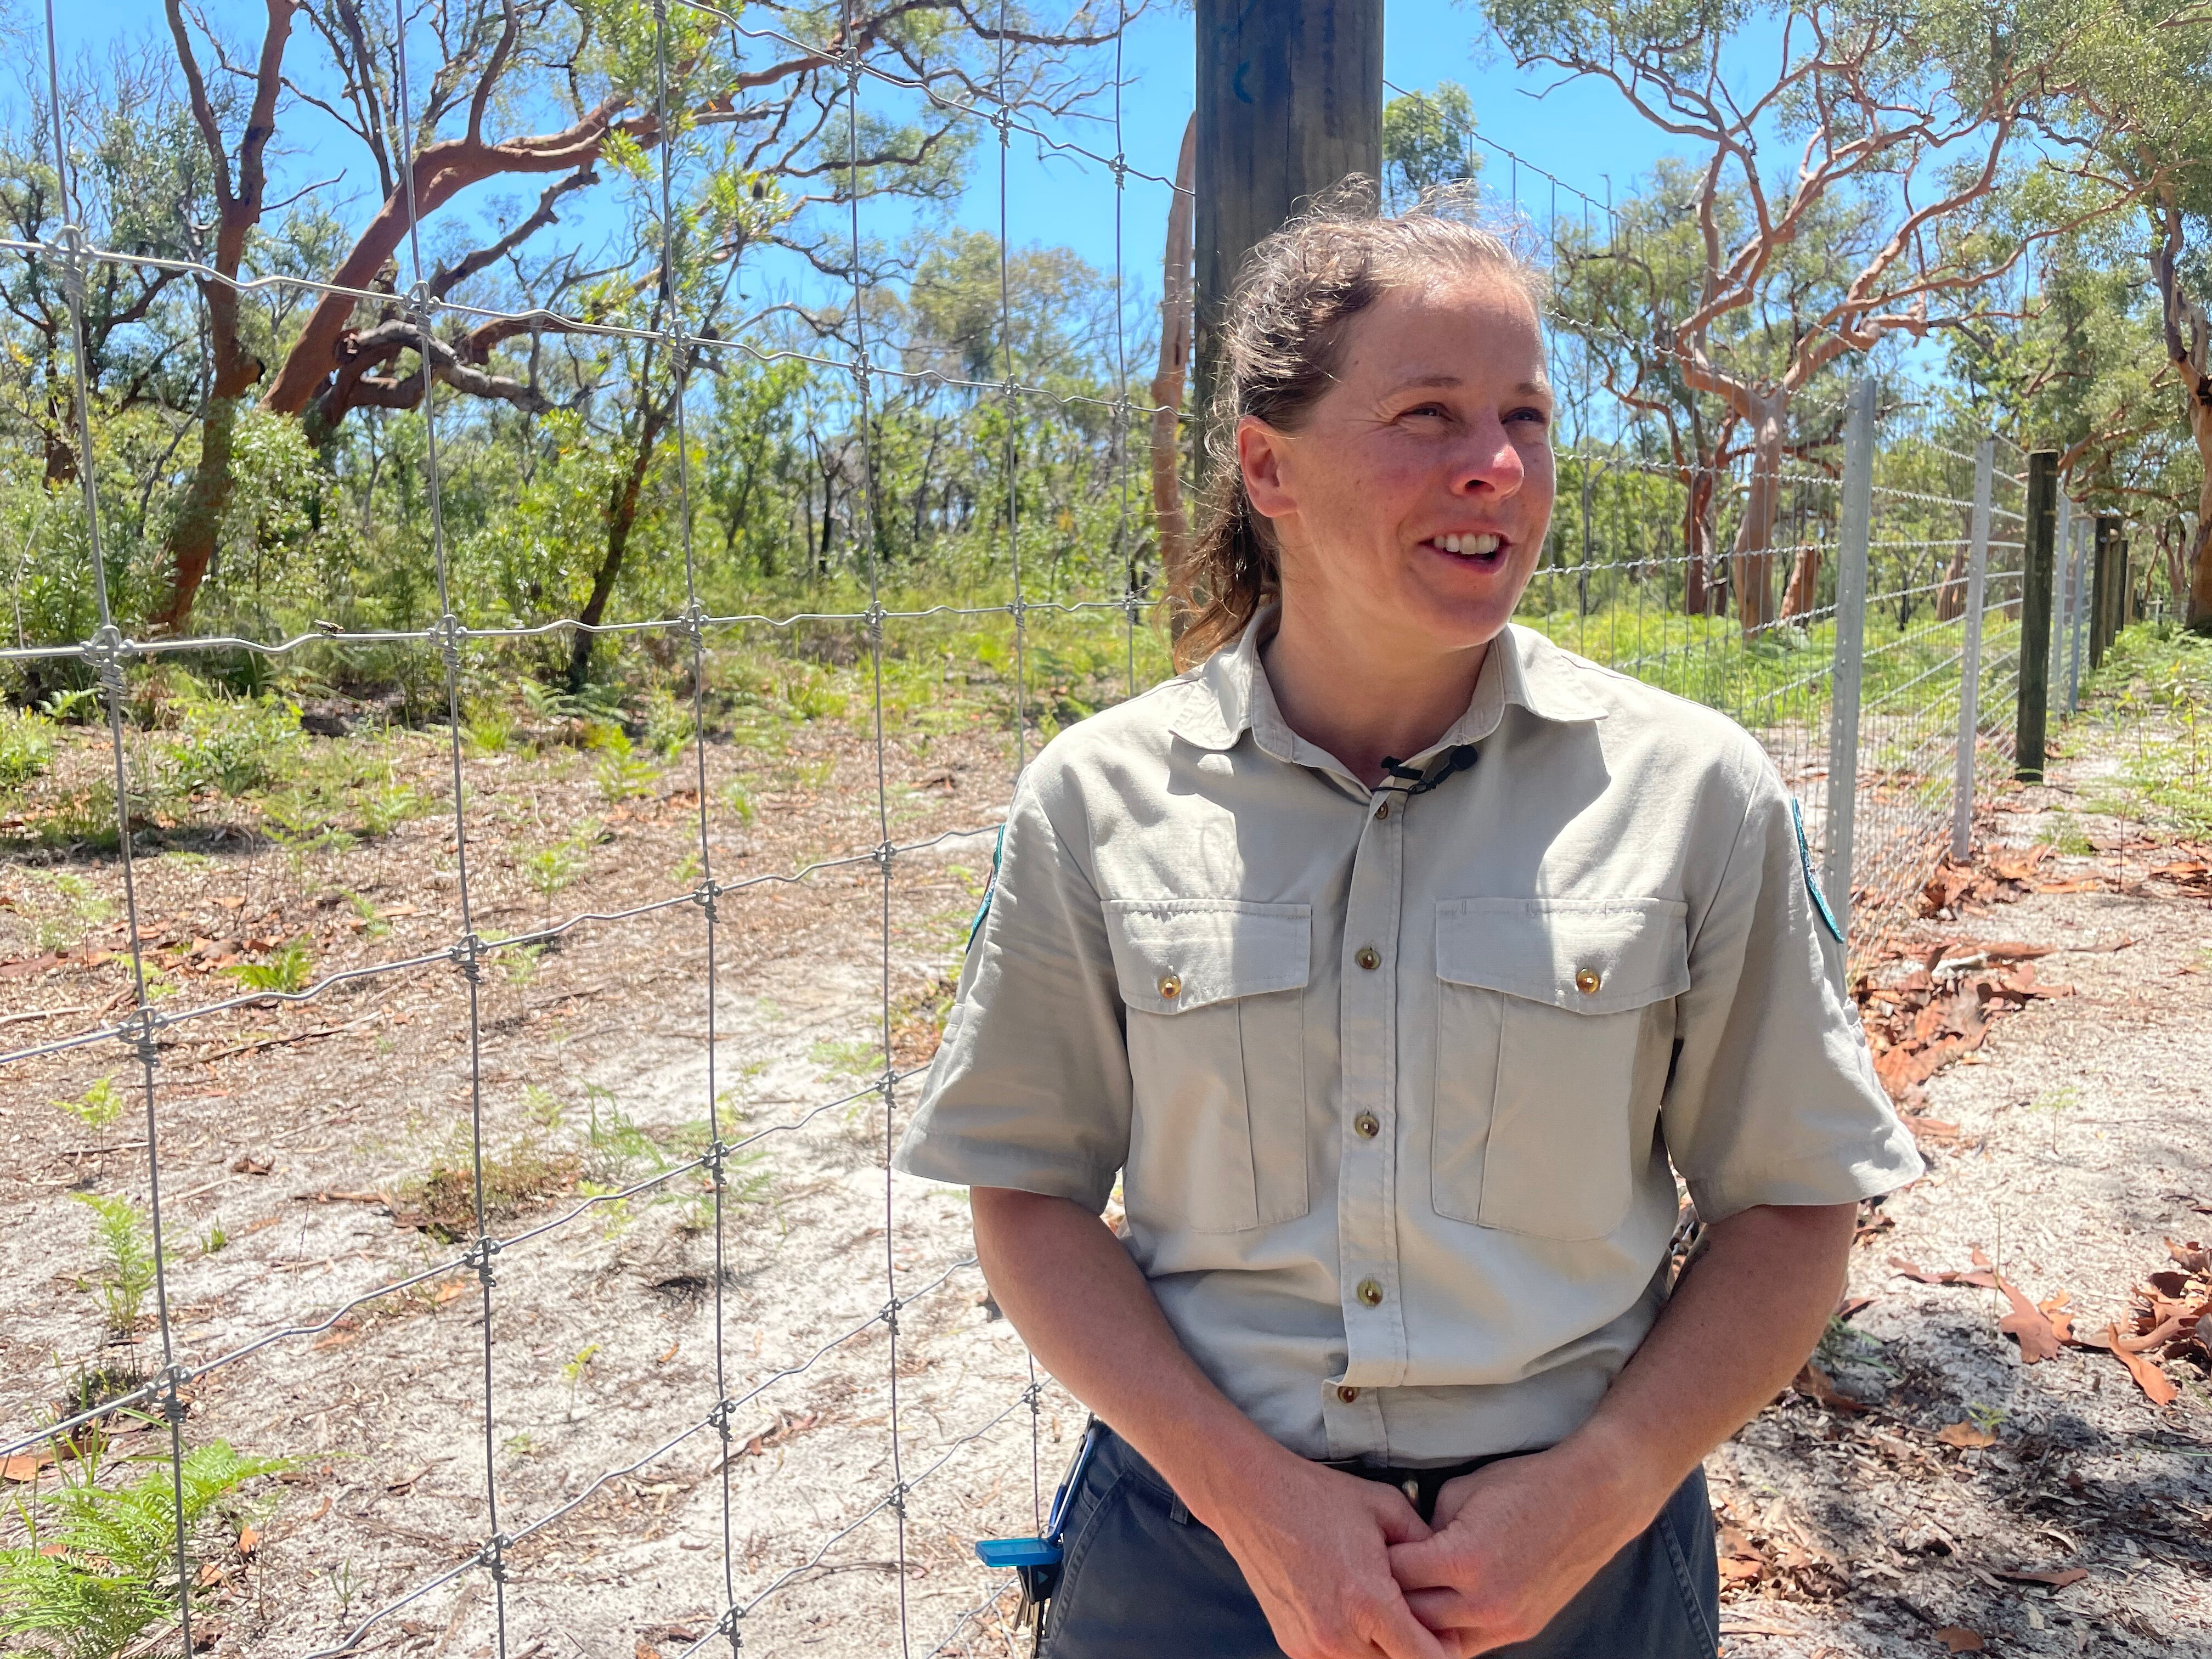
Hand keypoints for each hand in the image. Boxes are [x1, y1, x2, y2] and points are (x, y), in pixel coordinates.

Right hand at [1200, 1452, 1449, 1658]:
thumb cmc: (1319, 1498)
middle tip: (1420, 1622)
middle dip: (1414, 1650)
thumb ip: (1427, 1545)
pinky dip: (1355, 1647)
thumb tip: (1450, 1575)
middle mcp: (1338, 1635)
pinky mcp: (1293, 1646)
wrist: (1252, 1498)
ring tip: (1385, 1616)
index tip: (1448, 1632)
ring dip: (1384, 1652)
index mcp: (1367, 1602)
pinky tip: (1355, 1616)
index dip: (1446, 1650)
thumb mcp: (1387, 1508)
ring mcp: (1311, 1646)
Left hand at [1384, 1447, 1648, 1657]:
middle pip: (1413, 1615)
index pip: (1398, 1575)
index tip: (1366, 1553)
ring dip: (1418, 1621)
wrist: (1592, 1500)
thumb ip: (1427, 1526)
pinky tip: (1435, 1612)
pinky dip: (1449, 1630)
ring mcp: (1507, 1621)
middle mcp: (1486, 1600)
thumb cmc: (1526, 1485)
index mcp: (1465, 1559)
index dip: (1377, 1562)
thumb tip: (1407, 1548)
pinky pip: (1471, 1642)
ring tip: (1400, 1600)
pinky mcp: (1523, 1628)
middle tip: (1373, 1580)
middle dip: (1391, 1597)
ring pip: (1440, 1638)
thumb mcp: (1461, 1491)